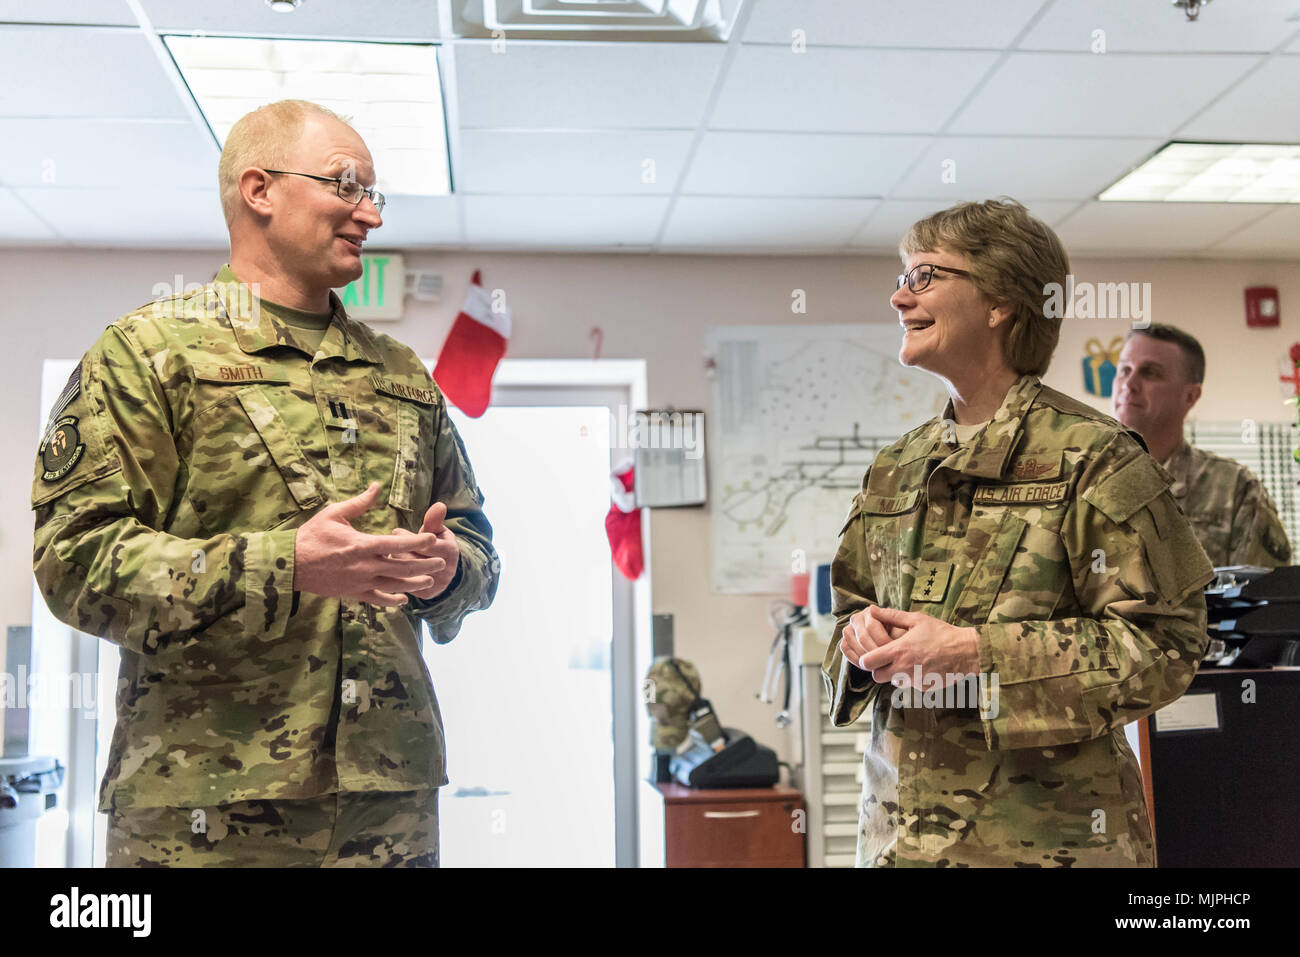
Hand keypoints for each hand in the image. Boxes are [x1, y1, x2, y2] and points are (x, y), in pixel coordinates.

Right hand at [293, 482, 445, 606]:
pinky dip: (392, 600)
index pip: (397, 544)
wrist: (290, 564)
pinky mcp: (352, 593)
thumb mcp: (334, 514)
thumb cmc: (312, 535)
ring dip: (414, 584)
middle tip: (442, 562)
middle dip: (424, 564)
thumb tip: (376, 486)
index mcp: (361, 545)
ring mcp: (359, 582)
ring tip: (430, 581)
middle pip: (402, 567)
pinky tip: (404, 599)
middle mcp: (364, 566)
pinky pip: (377, 599)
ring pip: (393, 585)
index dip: (418, 542)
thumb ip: (360, 503)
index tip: (433, 538)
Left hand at [387, 501, 459, 600]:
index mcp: (449, 551)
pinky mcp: (428, 594)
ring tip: (392, 554)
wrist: (445, 569)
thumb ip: (434, 520)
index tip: (395, 531)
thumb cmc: (437, 543)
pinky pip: (406, 585)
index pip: (424, 545)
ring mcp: (438, 584)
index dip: (407, 538)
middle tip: (389, 544)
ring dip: (396, 563)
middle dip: (399, 550)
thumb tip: (440, 504)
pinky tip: (393, 569)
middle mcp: (446, 569)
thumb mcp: (437, 531)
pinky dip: (397, 577)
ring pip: (408, 573)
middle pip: (414, 559)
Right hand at [840, 606, 906, 665]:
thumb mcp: (902, 629)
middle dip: (875, 652)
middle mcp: (857, 618)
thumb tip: (887, 633)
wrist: (894, 645)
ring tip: (878, 664)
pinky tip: (868, 666)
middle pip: (862, 637)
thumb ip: (897, 627)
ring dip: (865, 657)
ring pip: (852, 643)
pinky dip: (856, 660)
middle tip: (886, 662)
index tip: (894, 651)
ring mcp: (849, 630)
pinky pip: (846, 651)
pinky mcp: (844, 642)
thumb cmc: (900, 637)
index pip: (872, 626)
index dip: (883, 641)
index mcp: (871, 612)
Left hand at [842, 606, 979, 687]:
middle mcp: (903, 668)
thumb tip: (872, 610)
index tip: (872, 653)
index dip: (866, 658)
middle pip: (876, 676)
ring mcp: (914, 680)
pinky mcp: (923, 688)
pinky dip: (911, 678)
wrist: (967, 651)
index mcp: (898, 650)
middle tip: (886, 659)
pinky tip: (921, 666)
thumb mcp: (916, 619)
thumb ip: (891, 616)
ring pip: (892, 682)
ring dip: (894, 674)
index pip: (867, 662)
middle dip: (877, 669)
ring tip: (906, 661)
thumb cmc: (942, 633)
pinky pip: (910, 685)